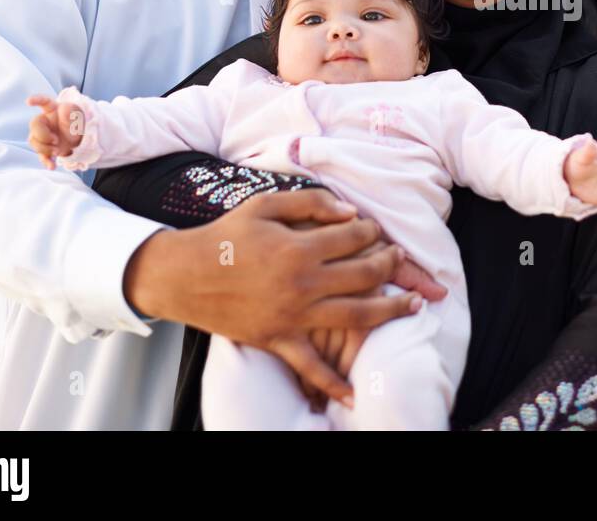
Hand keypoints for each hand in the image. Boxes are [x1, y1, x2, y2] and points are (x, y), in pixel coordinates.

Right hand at [26, 94, 85, 169]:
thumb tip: (63, 112)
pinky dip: (46, 161)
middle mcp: (45, 122)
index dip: (36, 100)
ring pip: (35, 142)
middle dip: (43, 136)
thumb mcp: (78, 113)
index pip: (44, 102)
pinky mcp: (47, 148)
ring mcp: (44, 136)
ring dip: (45, 148)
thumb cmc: (77, 121)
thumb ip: (71, 111)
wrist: (82, 136)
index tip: (29, 101)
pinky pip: (42, 155)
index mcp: (53, 109)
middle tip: (56, 140)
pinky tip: (52, 166)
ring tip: (58, 151)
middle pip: (34, 127)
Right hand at [123, 187, 421, 407]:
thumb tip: (352, 211)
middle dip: (390, 264)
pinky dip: (333, 383)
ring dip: (390, 311)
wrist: (184, 275)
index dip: (371, 230)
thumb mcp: (265, 205)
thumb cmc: (226, 236)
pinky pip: (311, 366)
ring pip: (356, 316)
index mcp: (299, 247)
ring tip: (412, 306)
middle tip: (400, 260)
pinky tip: (355, 394)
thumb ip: (311, 202)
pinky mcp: (279, 340)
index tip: (374, 229)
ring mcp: (293, 316)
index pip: (354, 238)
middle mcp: (303, 283)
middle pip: (364, 275)